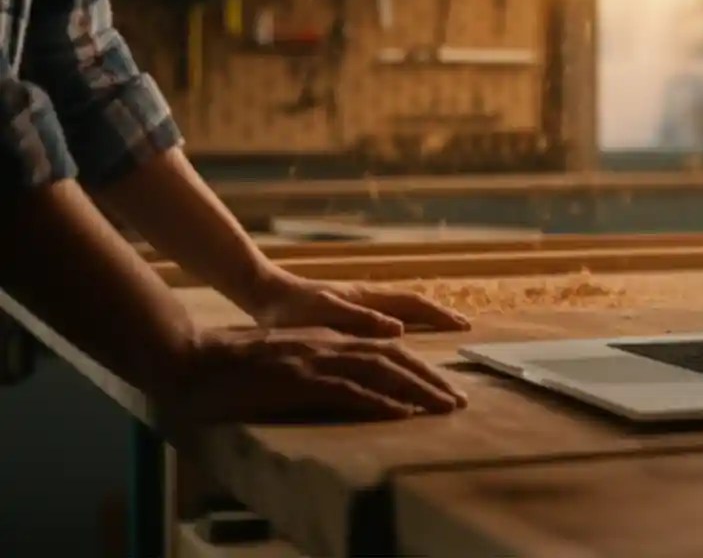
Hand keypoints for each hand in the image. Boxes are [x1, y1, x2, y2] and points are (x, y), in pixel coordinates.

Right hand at [171, 326, 467, 423]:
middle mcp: (328, 345)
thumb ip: (318, 369)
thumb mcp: (287, 362)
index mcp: (327, 340)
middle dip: (431, 380)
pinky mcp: (299, 379)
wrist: (192, 358)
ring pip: (380, 371)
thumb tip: (346, 389)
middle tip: (460, 401)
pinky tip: (401, 413)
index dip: (418, 368)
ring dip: (417, 391)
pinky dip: (378, 401)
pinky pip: (348, 391)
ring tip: (444, 408)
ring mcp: (315, 361)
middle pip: (393, 358)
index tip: (444, 388)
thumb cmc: (234, 365)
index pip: (384, 351)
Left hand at [253, 275, 470, 337]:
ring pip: (401, 306)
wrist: (262, 291)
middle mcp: (367, 296)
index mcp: (366, 298)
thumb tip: (401, 329)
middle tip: (466, 327)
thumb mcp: (323, 315)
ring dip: (425, 316)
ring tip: (443, 326)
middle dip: (440, 315)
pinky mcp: (347, 307)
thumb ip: (361, 320)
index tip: (464, 327)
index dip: (440, 316)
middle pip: (413, 302)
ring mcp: (358, 300)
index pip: (413, 304)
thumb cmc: (288, 309)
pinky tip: (403, 330)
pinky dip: (405, 318)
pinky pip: (387, 312)